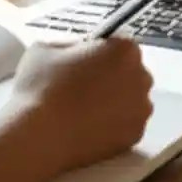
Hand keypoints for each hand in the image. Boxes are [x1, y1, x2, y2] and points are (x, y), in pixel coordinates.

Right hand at [9, 37, 154, 172]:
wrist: (39, 137)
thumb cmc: (41, 87)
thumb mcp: (46, 48)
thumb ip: (69, 45)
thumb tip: (76, 53)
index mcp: (125, 50)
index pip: (118, 46)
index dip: (99, 54)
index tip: (83, 65)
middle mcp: (142, 77)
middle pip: (130, 73)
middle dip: (111, 78)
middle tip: (82, 89)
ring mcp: (142, 109)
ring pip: (131, 101)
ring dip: (113, 103)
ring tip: (82, 112)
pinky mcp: (135, 136)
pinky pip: (126, 126)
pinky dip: (112, 127)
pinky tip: (87, 128)